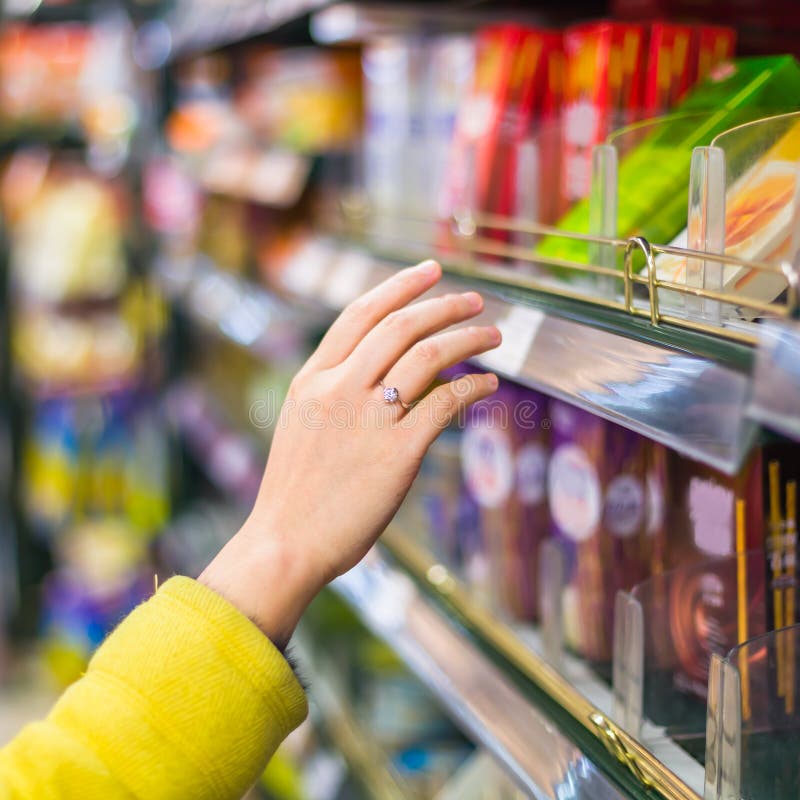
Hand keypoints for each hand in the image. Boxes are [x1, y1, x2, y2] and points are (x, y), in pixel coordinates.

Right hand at [199, 260, 500, 646]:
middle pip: (401, 326)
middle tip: (475, 300)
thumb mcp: (303, 424)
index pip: (361, 313)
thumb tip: (380, 368)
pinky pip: (445, 403)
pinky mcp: (397, 452)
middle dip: (444, 305)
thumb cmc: (295, 491)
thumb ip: (334, 390)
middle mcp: (339, 388)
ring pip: (428, 355)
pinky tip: (488, 385)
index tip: (431, 271)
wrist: (285, 543)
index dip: (400, 286)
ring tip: (492, 337)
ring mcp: (368, 418)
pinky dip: (473, 386)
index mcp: (313, 379)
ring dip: (467, 339)